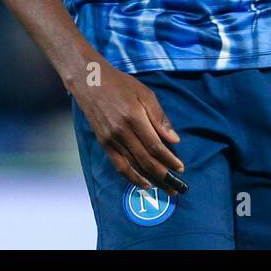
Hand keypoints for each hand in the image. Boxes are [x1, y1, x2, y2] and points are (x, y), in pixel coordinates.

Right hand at [71, 62, 185, 193]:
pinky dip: (132, 177)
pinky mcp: (104, 143)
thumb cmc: (120, 84)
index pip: (155, 147)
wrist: (89, 82)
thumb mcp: (144, 93)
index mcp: (134, 117)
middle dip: (164, 175)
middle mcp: (121, 132)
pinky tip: (144, 183)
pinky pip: (119, 165)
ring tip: (165, 188)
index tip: (180, 168)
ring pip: (134, 166)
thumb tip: (174, 140)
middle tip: (177, 186)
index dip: (169, 160)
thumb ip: (159, 117)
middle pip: (146, 160)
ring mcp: (111, 140)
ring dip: (151, 180)